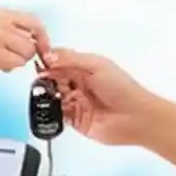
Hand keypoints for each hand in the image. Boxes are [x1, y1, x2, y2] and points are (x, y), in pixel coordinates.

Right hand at [0, 8, 50, 81]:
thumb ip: (14, 32)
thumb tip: (38, 44)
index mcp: (1, 12)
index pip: (34, 21)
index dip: (43, 38)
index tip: (45, 50)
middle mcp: (0, 19)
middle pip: (33, 39)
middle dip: (28, 53)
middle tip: (15, 58)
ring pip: (27, 52)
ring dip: (17, 61)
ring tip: (1, 60)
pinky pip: (17, 62)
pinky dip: (10, 67)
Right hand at [41, 48, 162, 145]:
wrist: (134, 117)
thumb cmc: (122, 89)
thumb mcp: (96, 66)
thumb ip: (71, 60)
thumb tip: (49, 56)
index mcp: (86, 68)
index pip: (61, 61)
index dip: (49, 61)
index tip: (40, 62)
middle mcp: (80, 84)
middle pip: (54, 78)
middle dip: (47, 78)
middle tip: (43, 79)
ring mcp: (77, 102)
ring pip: (54, 96)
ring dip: (48, 94)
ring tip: (48, 93)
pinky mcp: (75, 119)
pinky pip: (57, 114)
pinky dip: (51, 111)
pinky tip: (50, 107)